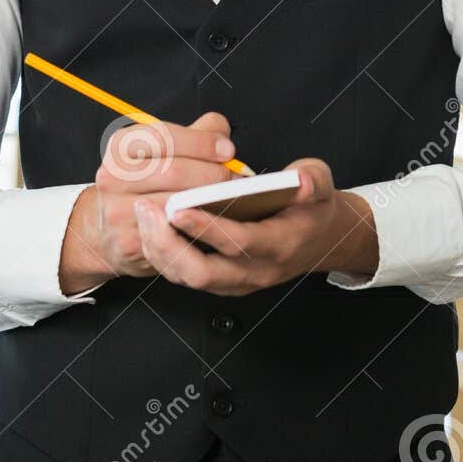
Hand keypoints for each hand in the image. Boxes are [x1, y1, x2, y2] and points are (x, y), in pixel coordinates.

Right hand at [57, 111, 237, 292]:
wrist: (112, 229)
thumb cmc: (148, 183)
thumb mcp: (163, 151)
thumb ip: (194, 134)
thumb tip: (222, 134)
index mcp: (120, 146)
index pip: (164, 137)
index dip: (201, 142)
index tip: (227, 150)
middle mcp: (112, 176)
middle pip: (173, 171)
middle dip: (212, 174)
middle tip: (235, 179)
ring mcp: (117, 210)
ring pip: (175, 204)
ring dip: (210, 201)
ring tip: (230, 198)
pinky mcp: (130, 242)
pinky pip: (173, 233)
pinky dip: (199, 226)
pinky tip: (214, 220)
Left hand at [130, 158, 379, 296]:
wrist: (319, 239)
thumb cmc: (312, 209)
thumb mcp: (320, 185)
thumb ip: (312, 181)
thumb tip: (299, 181)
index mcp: (280, 246)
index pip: (238, 244)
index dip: (206, 228)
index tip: (177, 208)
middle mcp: (256, 271)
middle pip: (202, 273)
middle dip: (168, 245)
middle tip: (145, 210)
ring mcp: (237, 281)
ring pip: (188, 277)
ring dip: (160, 250)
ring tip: (142, 215)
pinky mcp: (222, 281)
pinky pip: (185, 275)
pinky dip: (163, 254)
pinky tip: (149, 227)